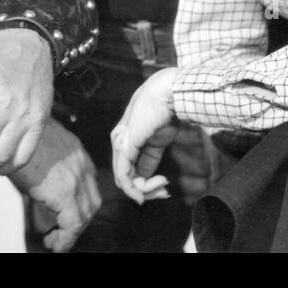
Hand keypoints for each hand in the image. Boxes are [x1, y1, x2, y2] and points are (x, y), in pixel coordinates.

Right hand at [10, 118, 100, 252]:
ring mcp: (77, 177)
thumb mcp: (36, 150)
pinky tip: (55, 245)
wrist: (11, 127)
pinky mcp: (65, 192)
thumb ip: (45, 167)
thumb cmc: (17, 135)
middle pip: (91, 201)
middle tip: (62, 233)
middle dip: (79, 221)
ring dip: (72, 232)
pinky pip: (74, 223)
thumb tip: (39, 189)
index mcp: (76, 152)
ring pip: (85, 214)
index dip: (81, 206)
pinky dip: (66, 238)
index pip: (89, 186)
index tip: (68, 219)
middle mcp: (82, 164)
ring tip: (55, 241)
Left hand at [110, 66, 179, 203]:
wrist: (168, 93)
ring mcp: (120, 144)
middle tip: (165, 192)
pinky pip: (123, 175)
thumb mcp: (159, 139)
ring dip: (144, 190)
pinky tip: (143, 194)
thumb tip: (150, 178)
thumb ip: (150, 157)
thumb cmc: (166, 110)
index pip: (129, 170)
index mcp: (127, 138)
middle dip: (146, 190)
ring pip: (124, 181)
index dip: (146, 185)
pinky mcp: (124, 146)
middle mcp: (119, 142)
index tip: (165, 187)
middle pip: (126, 178)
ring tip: (163, 185)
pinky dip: (133, 189)